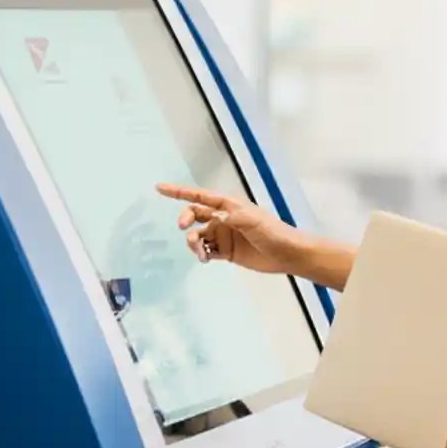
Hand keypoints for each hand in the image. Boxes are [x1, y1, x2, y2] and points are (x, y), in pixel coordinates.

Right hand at [155, 182, 310, 275]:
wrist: (286, 254)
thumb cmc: (273, 232)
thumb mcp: (254, 222)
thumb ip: (234, 218)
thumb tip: (216, 218)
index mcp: (229, 206)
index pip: (199, 196)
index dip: (179, 192)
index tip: (159, 188)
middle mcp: (223, 218)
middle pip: (195, 214)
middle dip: (186, 219)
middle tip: (185, 228)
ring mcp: (223, 235)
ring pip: (198, 235)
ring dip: (194, 242)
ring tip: (201, 252)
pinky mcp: (226, 252)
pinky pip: (206, 251)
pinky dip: (201, 254)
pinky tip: (205, 259)